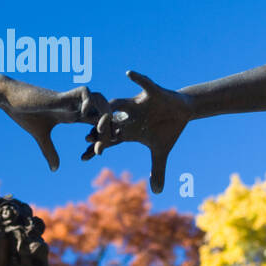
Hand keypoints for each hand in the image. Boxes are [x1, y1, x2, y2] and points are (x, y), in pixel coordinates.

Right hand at [3, 81, 107, 170]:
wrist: (10, 99)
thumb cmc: (24, 114)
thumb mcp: (40, 136)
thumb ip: (49, 151)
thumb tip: (55, 170)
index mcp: (73, 114)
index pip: (98, 122)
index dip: (103, 135)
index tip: (99, 152)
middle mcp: (76, 106)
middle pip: (105, 111)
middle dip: (109, 128)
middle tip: (102, 148)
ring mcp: (71, 99)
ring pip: (100, 99)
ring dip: (104, 115)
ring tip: (98, 132)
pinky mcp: (63, 94)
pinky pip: (84, 92)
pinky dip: (89, 102)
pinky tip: (83, 116)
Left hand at [82, 70, 190, 192]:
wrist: (182, 110)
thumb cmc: (168, 130)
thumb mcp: (161, 152)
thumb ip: (156, 171)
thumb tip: (157, 192)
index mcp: (128, 130)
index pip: (109, 140)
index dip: (97, 148)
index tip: (83, 158)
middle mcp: (128, 116)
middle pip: (109, 122)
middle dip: (100, 130)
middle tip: (88, 139)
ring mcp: (138, 103)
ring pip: (120, 104)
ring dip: (111, 108)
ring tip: (102, 112)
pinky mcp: (152, 92)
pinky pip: (143, 83)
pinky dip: (138, 79)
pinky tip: (128, 73)